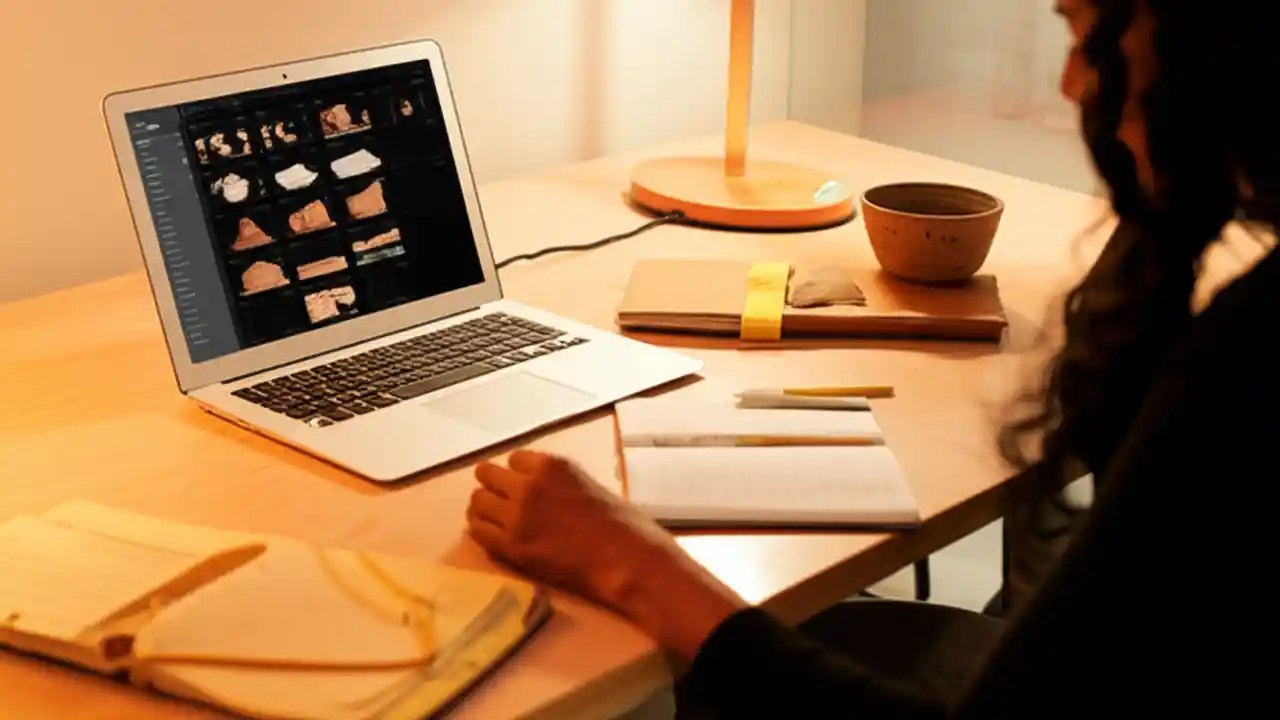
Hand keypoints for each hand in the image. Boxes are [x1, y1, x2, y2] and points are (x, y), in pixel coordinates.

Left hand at [467, 450, 746, 661]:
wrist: (629, 562)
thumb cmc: (623, 526)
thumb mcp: (588, 486)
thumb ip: (558, 484)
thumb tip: (540, 493)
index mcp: (552, 465)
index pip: (514, 459)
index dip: (518, 475)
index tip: (524, 488)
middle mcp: (529, 484)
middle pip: (487, 474)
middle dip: (494, 488)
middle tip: (504, 505)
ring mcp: (517, 515)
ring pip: (476, 501)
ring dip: (486, 509)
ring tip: (498, 523)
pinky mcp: (511, 546)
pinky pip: (477, 531)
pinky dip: (483, 532)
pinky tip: (497, 539)